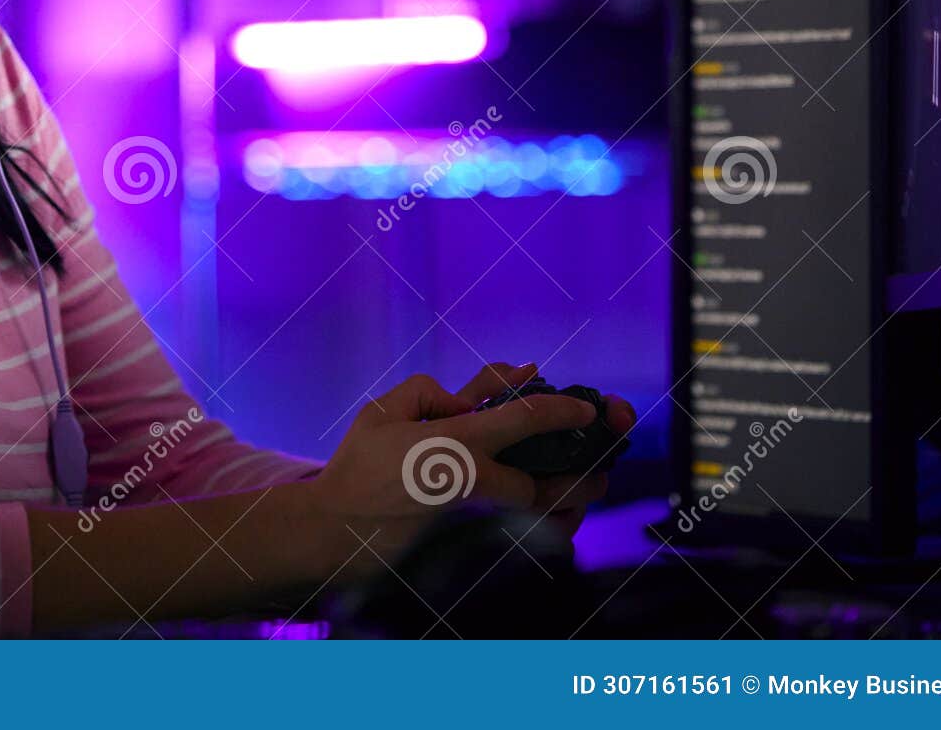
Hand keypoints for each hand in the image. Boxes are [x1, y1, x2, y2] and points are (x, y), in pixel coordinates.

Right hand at [306, 362, 633, 570]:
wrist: (336, 531)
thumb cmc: (358, 467)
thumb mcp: (385, 409)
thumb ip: (433, 391)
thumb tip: (471, 402)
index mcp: (455, 445)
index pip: (525, 419)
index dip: (563, 407)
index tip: (587, 406)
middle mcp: (474, 486)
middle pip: (552, 481)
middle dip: (587, 468)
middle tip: (605, 455)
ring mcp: (476, 524)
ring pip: (547, 519)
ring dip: (574, 501)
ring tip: (589, 484)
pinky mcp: (472, 550)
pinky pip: (528, 544)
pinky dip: (551, 530)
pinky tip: (558, 514)